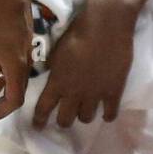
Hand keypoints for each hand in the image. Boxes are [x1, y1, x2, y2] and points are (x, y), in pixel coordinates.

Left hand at [33, 0, 135, 128]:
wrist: (105, 27)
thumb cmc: (76, 33)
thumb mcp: (55, 51)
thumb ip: (52, 69)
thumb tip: (48, 76)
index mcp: (57, 82)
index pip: (44, 107)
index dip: (40, 119)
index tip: (37, 126)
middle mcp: (74, 93)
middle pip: (66, 120)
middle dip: (63, 121)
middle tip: (63, 118)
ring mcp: (95, 95)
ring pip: (86, 118)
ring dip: (83, 115)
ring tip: (84, 110)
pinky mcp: (114, 93)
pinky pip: (110, 114)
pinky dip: (107, 115)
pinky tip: (105, 112)